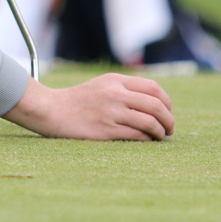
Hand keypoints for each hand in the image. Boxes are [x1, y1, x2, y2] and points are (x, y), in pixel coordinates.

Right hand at [2, 73, 174, 140]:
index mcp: (115, 80)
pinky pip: (137, 135)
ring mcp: (110, 112)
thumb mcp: (102, 85)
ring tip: (160, 137)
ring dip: (161, 132)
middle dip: (169, 120)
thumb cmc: (78, 100)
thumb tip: (157, 104)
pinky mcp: (106, 130)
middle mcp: (115, 94)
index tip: (167, 112)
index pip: (154, 88)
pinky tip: (147, 141)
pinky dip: (147, 139)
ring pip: (150, 122)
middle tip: (170, 129)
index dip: (167, 102)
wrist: (51, 109)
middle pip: (156, 105)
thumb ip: (126, 89)